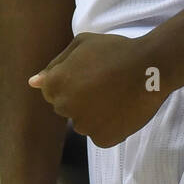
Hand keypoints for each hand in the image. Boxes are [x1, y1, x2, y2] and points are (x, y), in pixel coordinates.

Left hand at [29, 33, 167, 147]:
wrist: (150, 67)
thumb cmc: (116, 50)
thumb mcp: (83, 44)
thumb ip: (56, 64)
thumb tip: (33, 82)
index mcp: (55, 84)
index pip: (52, 92)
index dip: (72, 82)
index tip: (91, 75)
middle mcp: (64, 107)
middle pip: (66, 109)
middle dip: (81, 99)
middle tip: (105, 84)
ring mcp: (83, 125)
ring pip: (84, 123)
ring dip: (95, 114)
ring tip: (116, 95)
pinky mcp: (102, 139)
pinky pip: (100, 135)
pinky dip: (110, 126)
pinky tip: (122, 109)